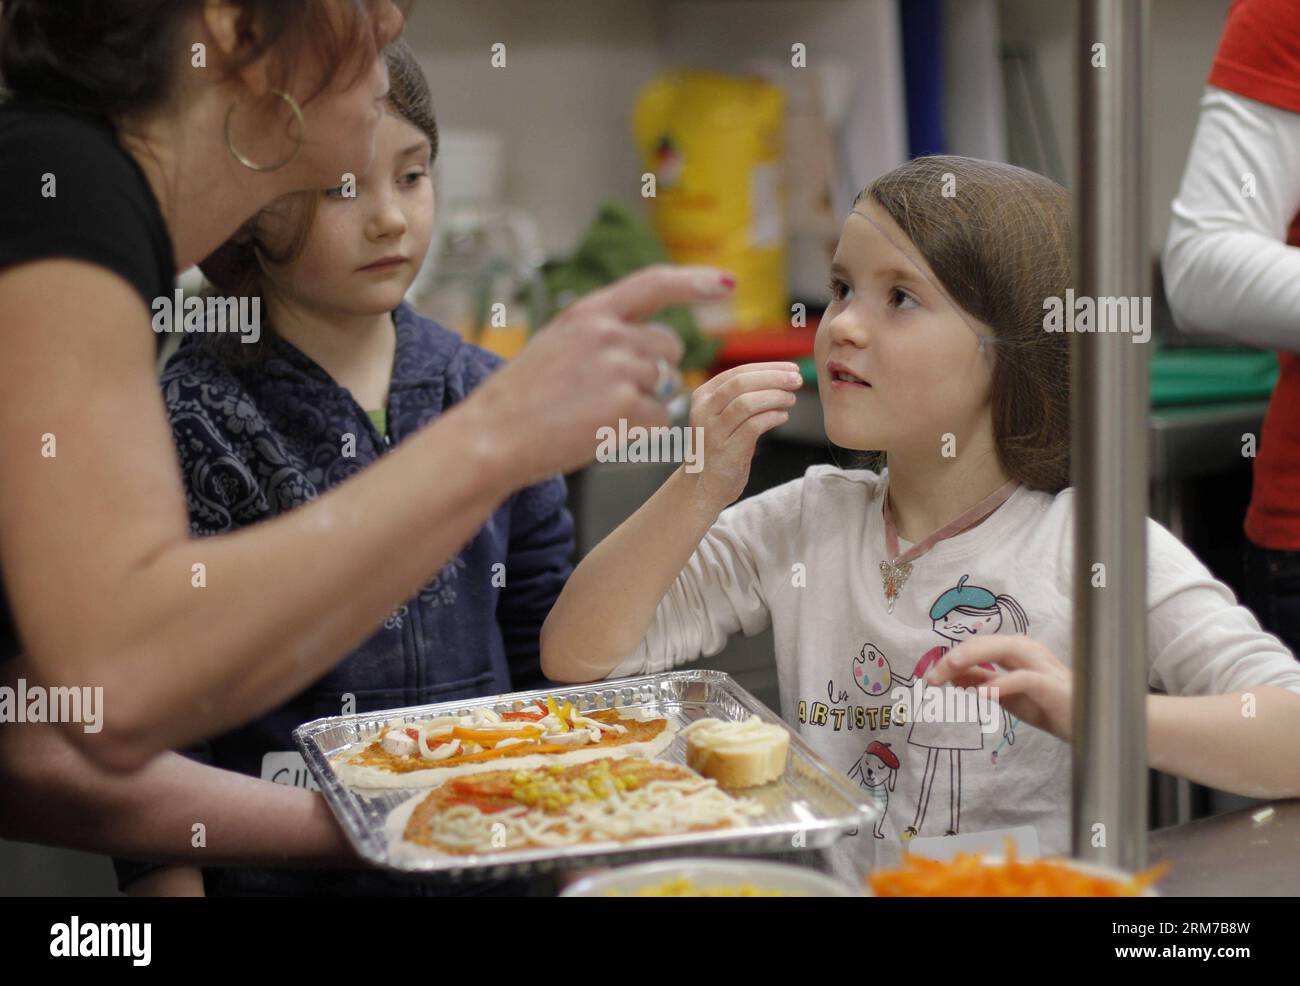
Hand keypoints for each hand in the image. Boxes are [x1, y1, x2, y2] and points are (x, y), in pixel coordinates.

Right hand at [467, 265, 734, 486]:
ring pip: (665, 387)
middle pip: (669, 348)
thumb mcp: (557, 345)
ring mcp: (619, 369)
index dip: (694, 282)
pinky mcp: (626, 406)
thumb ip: (602, 336)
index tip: (725, 283)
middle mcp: (608, 333)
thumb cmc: (520, 399)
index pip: (654, 284)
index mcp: (589, 312)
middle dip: (656, 371)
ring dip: (642, 405)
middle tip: (613, 395)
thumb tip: (654, 348)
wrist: (492, 436)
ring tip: (595, 415)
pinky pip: (661, 419)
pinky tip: (602, 432)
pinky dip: (640, 432)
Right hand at [683, 361, 803, 510]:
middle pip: (741, 383)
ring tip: (791, 399)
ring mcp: (713, 432)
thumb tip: (781, 377)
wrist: (702, 485)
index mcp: (703, 396)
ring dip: (774, 397)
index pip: (737, 372)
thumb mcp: (722, 415)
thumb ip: (741, 396)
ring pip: (746, 403)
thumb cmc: (720, 446)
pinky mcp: (726, 451)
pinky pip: (753, 426)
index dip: (768, 368)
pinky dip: (772, 418)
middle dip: (774, 378)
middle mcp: (704, 411)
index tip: (791, 368)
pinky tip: (783, 417)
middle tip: (796, 380)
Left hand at [922, 634, 1072, 741]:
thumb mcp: (1007, 696)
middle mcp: (1028, 651)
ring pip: (1004, 648)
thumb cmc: (1048, 707)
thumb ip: (982, 682)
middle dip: (956, 657)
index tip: (930, 677)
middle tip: (931, 677)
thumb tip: (951, 676)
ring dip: (974, 656)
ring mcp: (1041, 665)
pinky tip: (981, 694)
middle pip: (987, 643)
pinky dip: (1000, 684)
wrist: (1087, 726)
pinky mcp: (1051, 685)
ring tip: (950, 669)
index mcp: (1016, 651)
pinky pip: (1023, 679)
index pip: (978, 647)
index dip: (952, 659)